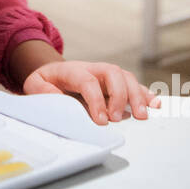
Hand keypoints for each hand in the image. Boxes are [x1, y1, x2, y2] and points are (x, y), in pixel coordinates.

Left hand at [22, 60, 160, 124]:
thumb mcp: (35, 85)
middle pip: (113, 73)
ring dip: (137, 95)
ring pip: (126, 77)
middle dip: (119, 95)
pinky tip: (154, 104)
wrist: (51, 73)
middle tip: (118, 118)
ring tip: (142, 116)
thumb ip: (44, 92)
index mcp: (72, 69)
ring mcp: (106, 74)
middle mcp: (93, 68)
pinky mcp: (115, 82)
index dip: (96, 100)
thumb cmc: (45, 82)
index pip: (88, 80)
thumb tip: (58, 101)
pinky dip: (145, 93)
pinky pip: (134, 84)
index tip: (101, 120)